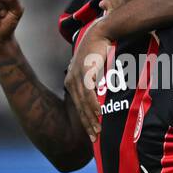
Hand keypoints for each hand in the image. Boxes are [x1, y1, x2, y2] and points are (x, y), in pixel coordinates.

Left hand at [64, 24, 109, 141]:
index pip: (77, 105)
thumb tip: (99, 92)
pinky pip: (89, 95)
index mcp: (70, 81)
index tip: (91, 132)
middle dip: (87, 125)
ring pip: (83, 104)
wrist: (101, 33)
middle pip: (79, 108)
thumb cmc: (99, 50)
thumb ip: (92, 81)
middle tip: (94, 139)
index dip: (84, 120)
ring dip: (91, 119)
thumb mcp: (91, 68)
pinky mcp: (85, 74)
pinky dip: (94, 106)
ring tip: (97, 131)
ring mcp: (77, 77)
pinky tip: (99, 116)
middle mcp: (70, 80)